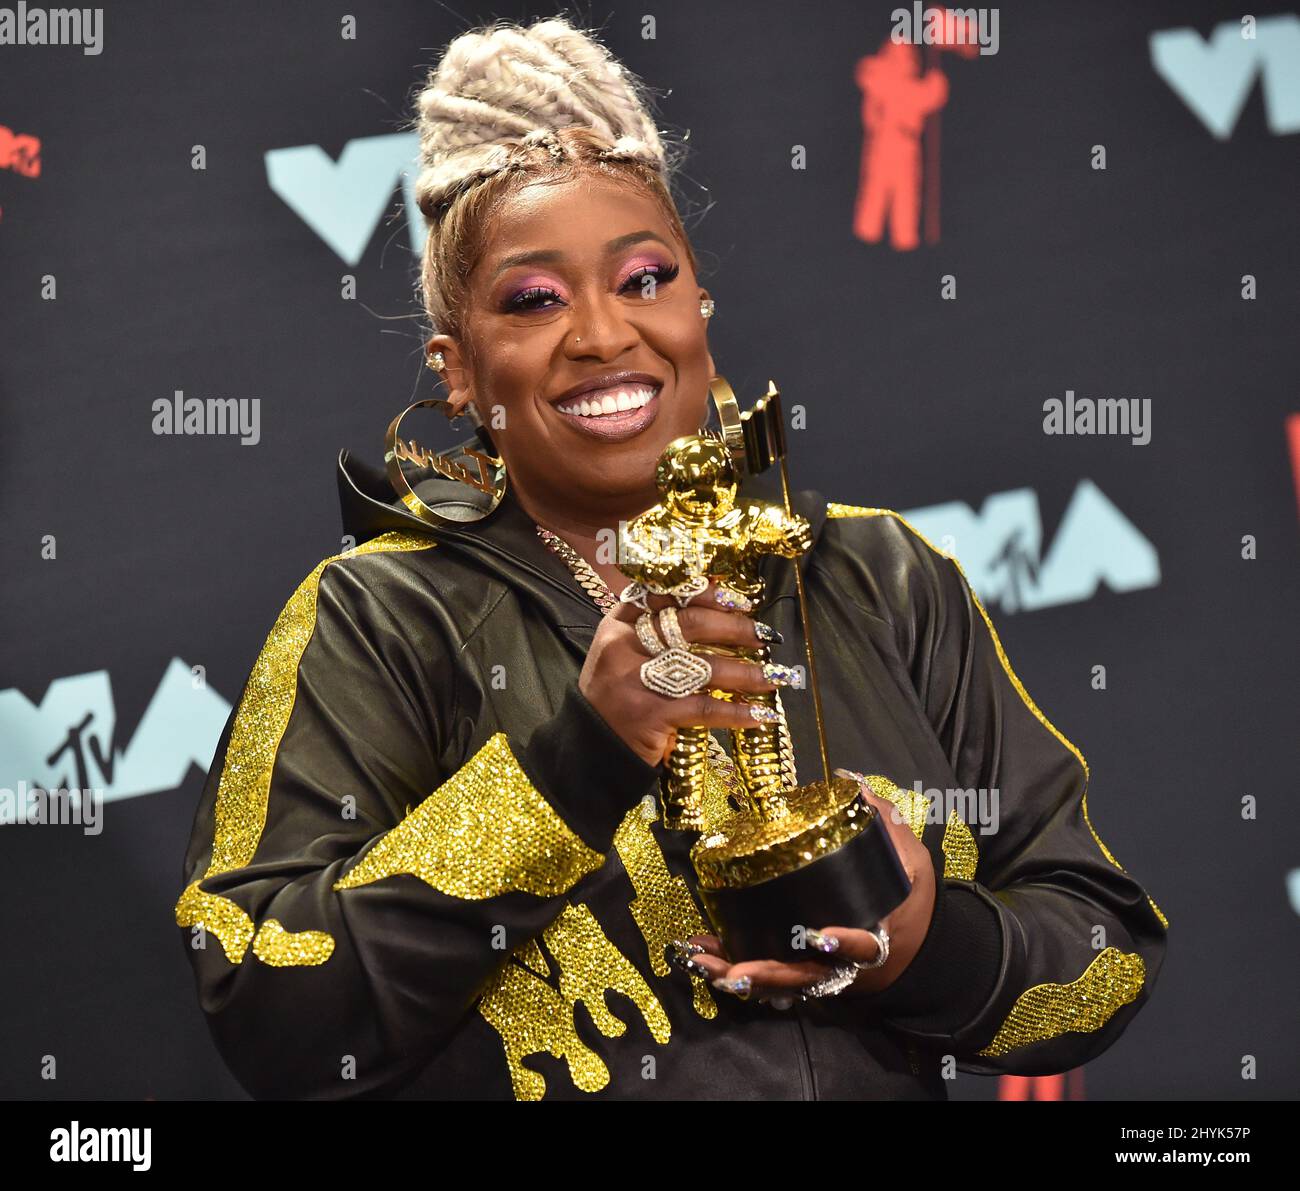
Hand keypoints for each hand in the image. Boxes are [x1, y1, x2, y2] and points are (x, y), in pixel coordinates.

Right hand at [578, 581, 789, 767]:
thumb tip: (719, 610)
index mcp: (618, 625)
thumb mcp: (623, 653)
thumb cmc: (616, 695)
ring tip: (773, 675)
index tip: (738, 599)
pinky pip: (703, 709)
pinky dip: (736, 712)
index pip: (665, 595)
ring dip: (745, 672)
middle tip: (763, 634)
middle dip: (734, 628)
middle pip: (689, 625)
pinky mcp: (650, 716)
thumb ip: (656, 630)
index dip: (705, 593)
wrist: (590, 745)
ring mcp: (636, 682)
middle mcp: (624, 647)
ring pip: (703, 667)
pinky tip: (760, 714)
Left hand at [677, 777, 936, 1001]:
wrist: (908, 942)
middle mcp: (844, 964)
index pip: (865, 946)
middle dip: (771, 975)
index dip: (845, 945)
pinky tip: (701, 955)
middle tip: (739, 970)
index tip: (819, 938)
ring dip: (741, 976)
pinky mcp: (798, 968)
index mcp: (878, 936)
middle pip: (807, 977)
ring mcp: (819, 971)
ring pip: (779, 982)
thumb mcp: (907, 861)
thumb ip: (882, 826)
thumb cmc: (905, 898)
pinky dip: (732, 967)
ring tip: (705, 963)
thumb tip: (850, 782)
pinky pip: (764, 974)